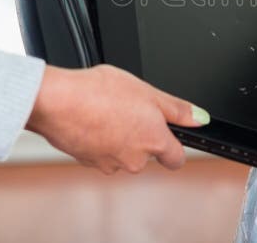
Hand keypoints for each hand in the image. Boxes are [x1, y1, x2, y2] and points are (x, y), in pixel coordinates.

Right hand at [26, 65, 209, 173]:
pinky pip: (100, 152)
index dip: (175, 146)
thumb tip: (199, 118)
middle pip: (146, 154)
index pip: (176, 159)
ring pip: (121, 153)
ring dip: (118, 137)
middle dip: (141, 135)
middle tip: (129, 109)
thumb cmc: (100, 93)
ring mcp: (109, 164)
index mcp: (154, 142)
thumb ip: (177, 109)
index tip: (170, 136)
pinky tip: (91, 119)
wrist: (58, 101)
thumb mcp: (148, 92)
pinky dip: (98, 139)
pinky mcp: (87, 162)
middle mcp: (134, 160)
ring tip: (107, 110)